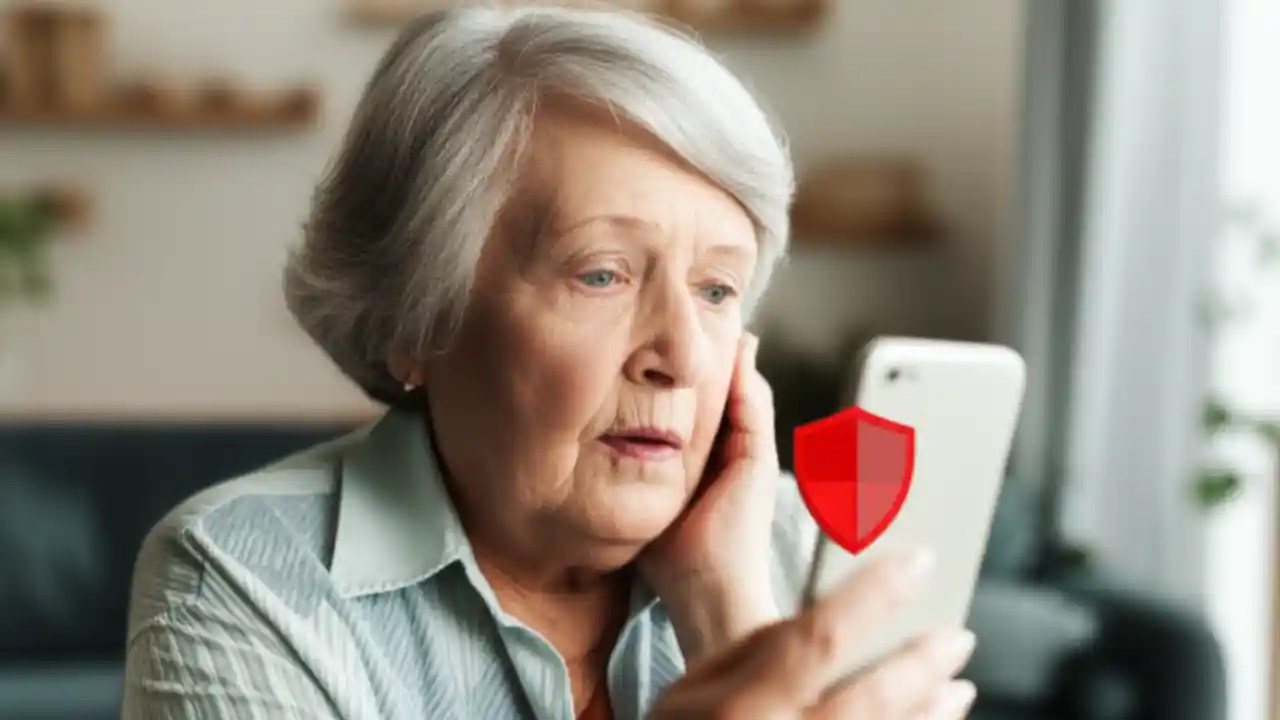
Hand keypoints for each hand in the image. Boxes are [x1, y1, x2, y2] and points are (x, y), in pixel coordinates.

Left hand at [638, 332, 781, 661]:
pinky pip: (754, 405)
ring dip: (733, 359)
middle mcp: (733, 457)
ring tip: (721, 323)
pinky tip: (734, 352)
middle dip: (716, 361)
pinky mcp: (758, 457)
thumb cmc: (672, 563)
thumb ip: (633, 476)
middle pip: (726, 395)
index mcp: (710, 466)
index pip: (703, 410)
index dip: (690, 380)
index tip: (669, 350)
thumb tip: (594, 451)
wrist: (707, 594)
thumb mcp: (647, 504)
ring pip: (745, 392)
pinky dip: (745, 376)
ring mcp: (750, 456)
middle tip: (700, 319)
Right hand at [650, 549, 978, 719]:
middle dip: (922, 663)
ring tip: (958, 687)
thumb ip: (747, 656)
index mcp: (739, 705)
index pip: (820, 636)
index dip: (876, 595)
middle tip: (959, 637)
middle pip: (872, 697)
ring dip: (932, 713)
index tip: (918, 562)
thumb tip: (808, 620)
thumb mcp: (687, 695)